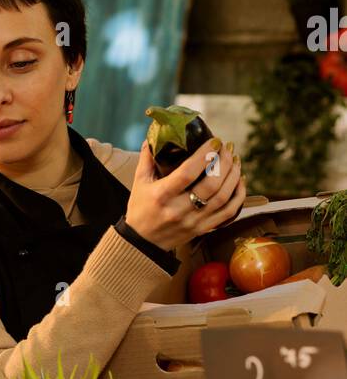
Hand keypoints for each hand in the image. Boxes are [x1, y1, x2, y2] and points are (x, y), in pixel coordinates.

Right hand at [124, 138, 245, 252]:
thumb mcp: (139, 182)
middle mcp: (179, 210)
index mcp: (161, 196)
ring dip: (233, 176)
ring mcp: (194, 222)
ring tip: (236, 160)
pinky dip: (238, 195)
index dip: (204, 156)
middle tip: (227, 148)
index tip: (214, 141)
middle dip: (224, 162)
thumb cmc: (140, 209)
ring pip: (223, 198)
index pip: (187, 173)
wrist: (142, 243)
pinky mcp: (203, 229)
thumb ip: (147, 158)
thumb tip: (155, 135)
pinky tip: (240, 181)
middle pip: (210, 185)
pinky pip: (228, 213)